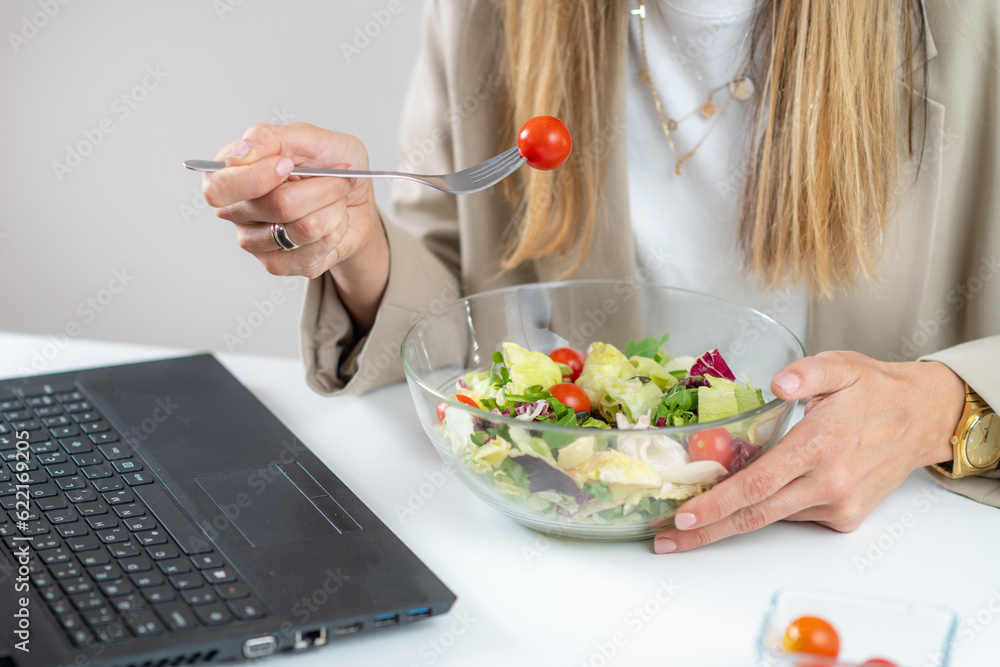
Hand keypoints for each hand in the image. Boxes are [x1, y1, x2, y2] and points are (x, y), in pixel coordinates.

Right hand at [203, 123, 387, 328]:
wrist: (354, 198)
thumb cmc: (327, 164)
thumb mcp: (307, 137)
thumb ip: (270, 138)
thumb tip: (239, 154)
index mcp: (228, 173)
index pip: (221, 187)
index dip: (260, 177)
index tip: (290, 164)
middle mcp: (234, 210)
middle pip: (277, 205)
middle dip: (322, 187)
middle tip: (338, 176)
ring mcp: (254, 242)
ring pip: (304, 228)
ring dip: (334, 207)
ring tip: (336, 197)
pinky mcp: (278, 265)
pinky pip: (317, 249)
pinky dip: (337, 228)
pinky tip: (332, 220)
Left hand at [653, 351, 965, 553]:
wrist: (922, 418)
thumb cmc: (875, 389)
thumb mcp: (841, 366)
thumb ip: (808, 372)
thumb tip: (778, 382)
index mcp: (820, 446)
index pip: (757, 483)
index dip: (717, 503)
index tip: (683, 515)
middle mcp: (828, 482)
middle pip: (755, 515)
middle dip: (706, 531)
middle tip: (666, 540)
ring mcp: (838, 504)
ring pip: (771, 517)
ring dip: (729, 522)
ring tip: (690, 522)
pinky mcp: (845, 517)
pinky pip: (793, 515)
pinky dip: (765, 508)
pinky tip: (742, 501)